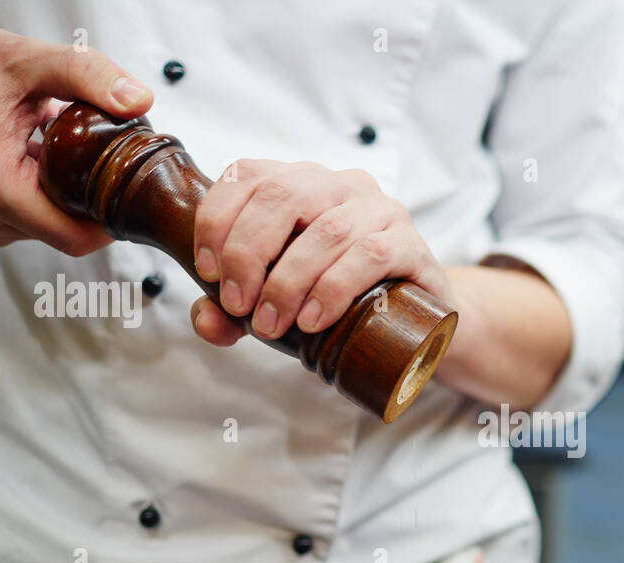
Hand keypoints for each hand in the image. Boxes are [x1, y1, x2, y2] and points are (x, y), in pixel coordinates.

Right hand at [0, 13, 151, 253]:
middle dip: (80, 202)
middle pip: (60, 233)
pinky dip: (31, 198)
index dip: (107, 224)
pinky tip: (24, 164)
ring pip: (41, 231)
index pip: (72, 237)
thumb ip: (87, 76)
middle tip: (82, 159)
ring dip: (53, 198)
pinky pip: (18, 225)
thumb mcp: (26, 60)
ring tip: (43, 153)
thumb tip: (136, 100)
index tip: (122, 198)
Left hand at [189, 160, 450, 346]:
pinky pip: (371, 254)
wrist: (417, 322)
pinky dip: (334, 288)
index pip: (248, 175)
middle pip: (282, 196)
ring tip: (271, 325)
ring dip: (289, 281)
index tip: (208, 272)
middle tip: (238, 306)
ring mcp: (379, 210)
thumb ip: (233, 312)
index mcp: (300, 184)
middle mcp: (340, 185)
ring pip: (326, 230)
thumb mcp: (277, 302)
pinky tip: (314, 319)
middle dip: (248, 253)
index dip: (218, 218)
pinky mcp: (411, 243)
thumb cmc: (338, 301)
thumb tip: (206, 320)